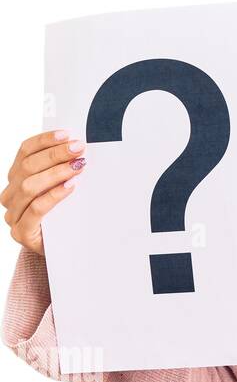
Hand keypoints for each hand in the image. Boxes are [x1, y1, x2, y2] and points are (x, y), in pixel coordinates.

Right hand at [3, 130, 87, 256]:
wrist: (65, 248)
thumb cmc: (66, 212)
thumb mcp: (63, 186)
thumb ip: (64, 168)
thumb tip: (81, 146)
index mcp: (16, 177)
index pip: (24, 151)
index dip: (44, 140)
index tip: (67, 134)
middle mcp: (10, 194)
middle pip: (28, 167)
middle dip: (55, 155)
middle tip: (79, 149)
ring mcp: (13, 215)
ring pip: (29, 186)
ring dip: (56, 173)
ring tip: (78, 166)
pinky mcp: (22, 233)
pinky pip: (35, 209)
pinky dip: (53, 196)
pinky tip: (70, 187)